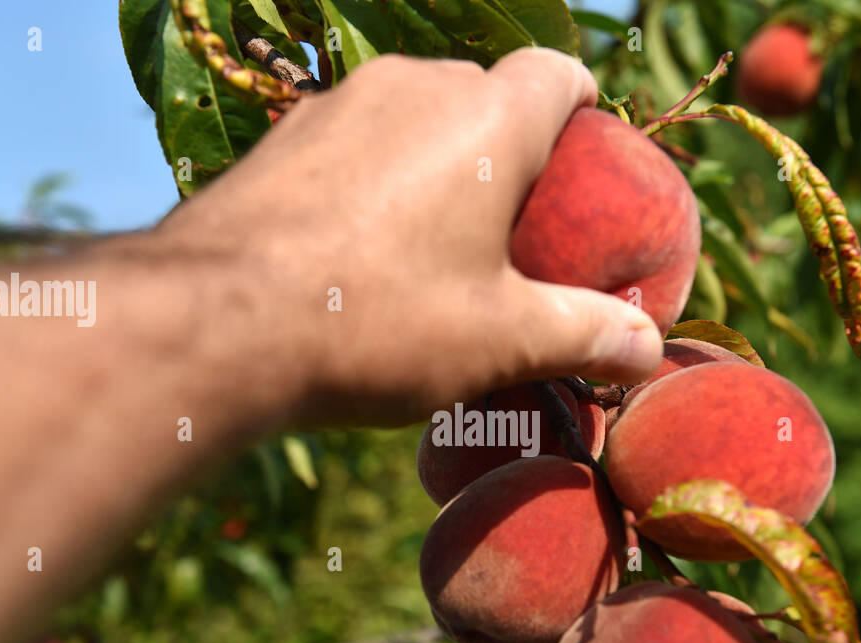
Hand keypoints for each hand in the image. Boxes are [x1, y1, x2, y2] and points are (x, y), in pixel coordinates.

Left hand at [153, 48, 664, 427]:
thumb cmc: (378, 324)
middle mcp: (413, 86)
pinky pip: (353, 144)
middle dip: (510, 153)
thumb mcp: (501, 341)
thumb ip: (585, 334)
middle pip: (486, 97)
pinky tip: (359, 251)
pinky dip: (374, 180)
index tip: (587, 163)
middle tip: (515, 232)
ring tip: (433, 248)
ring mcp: (337, 105)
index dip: (583, 113)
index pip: (559, 75)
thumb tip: (648, 350)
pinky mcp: (280, 138)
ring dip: (436, 166)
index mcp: (487, 118)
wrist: (211, 325)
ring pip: (412, 118)